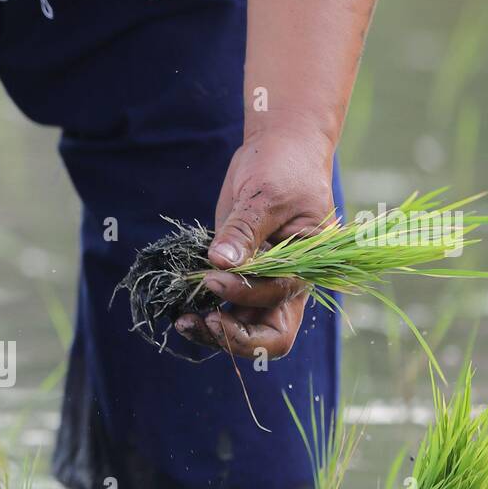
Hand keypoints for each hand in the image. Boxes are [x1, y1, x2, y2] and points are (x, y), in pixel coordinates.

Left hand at [175, 120, 335, 359]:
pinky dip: (203, 314)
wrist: (279, 151)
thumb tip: (220, 262)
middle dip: (232, 337)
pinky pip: (224, 308)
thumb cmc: (284, 168)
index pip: (278, 301)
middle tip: (196, 322)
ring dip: (212, 331)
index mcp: (305, 267)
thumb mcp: (265, 195)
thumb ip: (243, 231)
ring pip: (242, 328)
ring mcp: (261, 284)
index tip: (212, 279)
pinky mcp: (238, 277)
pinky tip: (182, 310)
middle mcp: (285, 285)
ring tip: (182, 321)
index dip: (244, 296)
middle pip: (267, 336)